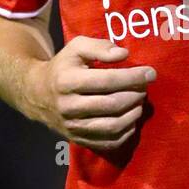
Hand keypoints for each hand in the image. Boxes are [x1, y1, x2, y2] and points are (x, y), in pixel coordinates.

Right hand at [26, 36, 155, 151]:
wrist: (37, 94)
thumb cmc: (62, 67)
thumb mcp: (76, 48)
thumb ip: (99, 46)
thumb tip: (124, 54)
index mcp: (67, 81)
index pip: (108, 81)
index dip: (133, 77)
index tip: (151, 73)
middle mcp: (69, 107)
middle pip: (113, 105)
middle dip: (136, 95)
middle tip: (145, 88)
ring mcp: (73, 127)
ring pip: (113, 126)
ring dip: (133, 114)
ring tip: (139, 102)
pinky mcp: (78, 140)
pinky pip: (108, 142)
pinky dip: (126, 132)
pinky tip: (131, 118)